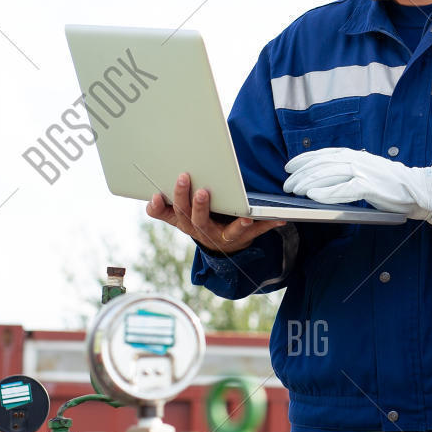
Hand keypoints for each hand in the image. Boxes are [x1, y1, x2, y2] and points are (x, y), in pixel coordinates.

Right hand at [146, 172, 286, 254]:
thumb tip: (151, 200)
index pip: (173, 214)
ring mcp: (225, 236)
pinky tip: (280, 218)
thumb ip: (164, 208)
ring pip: (228, 231)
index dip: (165, 206)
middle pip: (196, 220)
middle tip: (195, 186)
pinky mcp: (244, 236)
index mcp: (186, 223)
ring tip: (239, 213)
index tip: (158, 194)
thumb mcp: (180, 216)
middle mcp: (203, 231)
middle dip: (195, 204)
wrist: (222, 245)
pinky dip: (268, 224)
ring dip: (235, 222)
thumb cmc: (199, 220)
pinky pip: (257, 230)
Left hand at [283, 148, 431, 234]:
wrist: (417, 189)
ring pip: (327, 176)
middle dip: (300, 175)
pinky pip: (342, 190)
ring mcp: (362, 172)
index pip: (323, 154)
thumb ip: (348, 170)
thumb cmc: (391, 184)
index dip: (303, 159)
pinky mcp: (368, 187)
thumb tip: (323, 178)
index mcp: (355, 154)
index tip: (288, 166)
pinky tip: (312, 197)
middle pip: (321, 165)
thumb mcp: (367, 170)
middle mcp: (356, 159)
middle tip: (287, 185)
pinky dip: (325, 193)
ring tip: (294, 191)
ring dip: (307, 184)